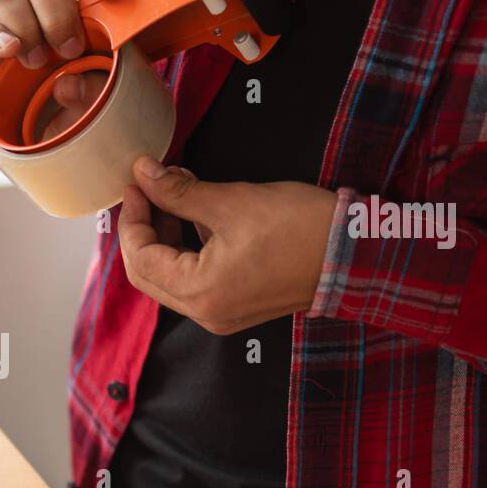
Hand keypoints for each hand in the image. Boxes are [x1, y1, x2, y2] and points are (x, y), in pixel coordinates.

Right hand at [0, 0, 125, 134]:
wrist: (43, 152)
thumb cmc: (77, 121)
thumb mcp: (97, 110)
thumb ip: (93, 94)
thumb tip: (66, 84)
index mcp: (81, 19)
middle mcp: (45, 19)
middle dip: (56, 11)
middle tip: (69, 50)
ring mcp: (12, 34)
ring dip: (23, 23)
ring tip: (35, 61)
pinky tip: (8, 52)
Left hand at [116, 157, 337, 333]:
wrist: (355, 253)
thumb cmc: (300, 227)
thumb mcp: (231, 202)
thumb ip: (178, 191)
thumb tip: (143, 173)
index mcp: (200, 293)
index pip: (140, 258)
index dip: (131, 218)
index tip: (136, 183)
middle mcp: (205, 313)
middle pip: (148, 274)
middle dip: (142, 229)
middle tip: (146, 189)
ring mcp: (220, 314)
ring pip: (169, 277)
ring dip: (163, 238)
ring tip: (171, 194)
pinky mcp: (235, 306)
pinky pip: (194, 281)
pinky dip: (185, 250)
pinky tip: (194, 216)